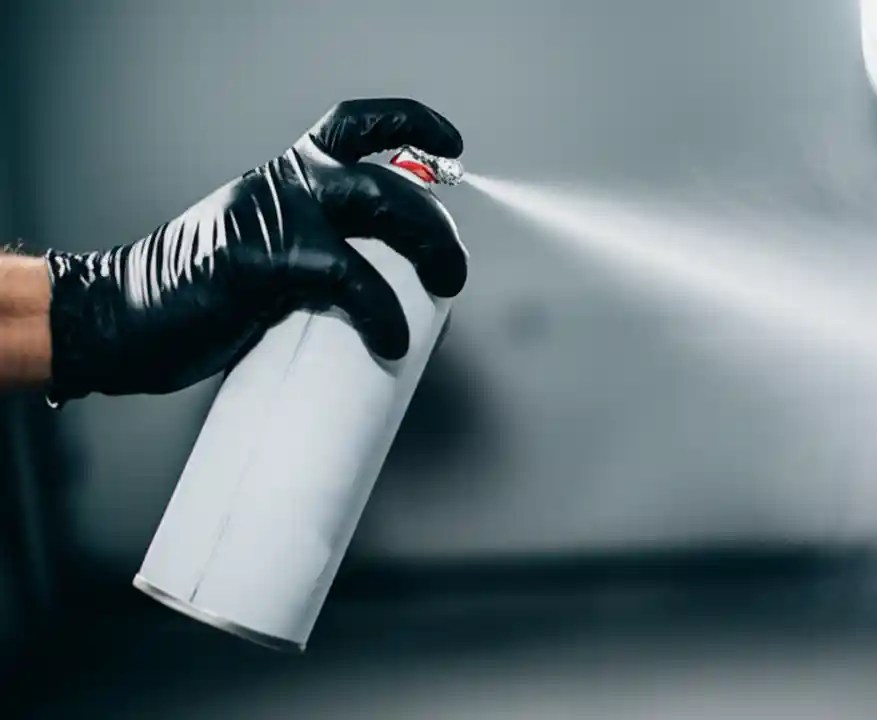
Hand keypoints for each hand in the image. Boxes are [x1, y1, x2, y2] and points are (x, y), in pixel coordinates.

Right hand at [45, 98, 465, 402]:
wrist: (118, 318)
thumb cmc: (199, 296)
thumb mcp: (267, 253)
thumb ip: (319, 254)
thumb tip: (395, 297)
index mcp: (288, 176)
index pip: (355, 125)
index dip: (412, 125)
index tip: (452, 145)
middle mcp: (286, 183)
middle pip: (388, 178)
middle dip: (437, 221)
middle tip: (453, 270)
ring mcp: (274, 216)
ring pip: (380, 205)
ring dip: (429, 245)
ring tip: (446, 287)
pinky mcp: (260, 260)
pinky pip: (348, 277)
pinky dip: (382, 310)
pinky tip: (393, 339)